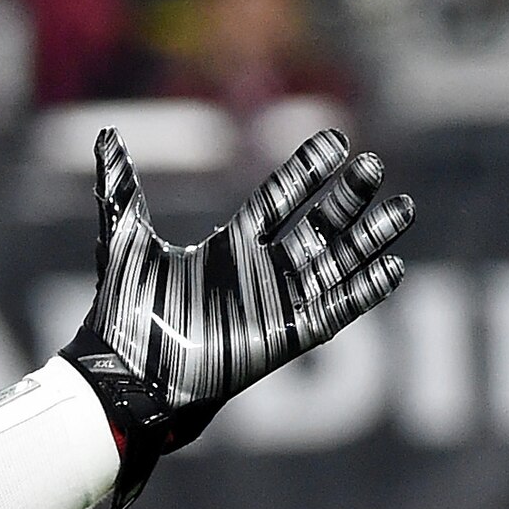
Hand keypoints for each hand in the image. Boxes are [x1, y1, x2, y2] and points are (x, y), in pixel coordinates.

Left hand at [64, 127, 411, 508]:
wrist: (124, 374)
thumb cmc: (121, 314)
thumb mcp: (124, 242)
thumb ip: (120, 190)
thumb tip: (105, 134)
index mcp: (228, 246)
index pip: (279, 199)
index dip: (306, 172)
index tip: (335, 142)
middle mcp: (258, 272)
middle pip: (317, 227)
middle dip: (346, 199)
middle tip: (374, 166)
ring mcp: (275, 304)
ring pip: (335, 265)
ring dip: (369, 240)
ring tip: (403, 209)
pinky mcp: (284, 338)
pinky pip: (334, 312)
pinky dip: (362, 292)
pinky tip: (392, 267)